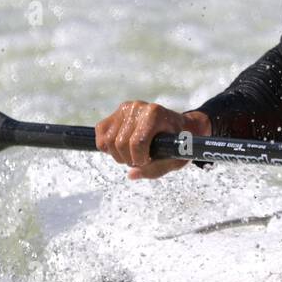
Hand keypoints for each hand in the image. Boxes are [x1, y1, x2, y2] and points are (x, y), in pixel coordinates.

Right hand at [95, 102, 210, 179]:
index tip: (148, 161)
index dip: (139, 158)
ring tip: (132, 154)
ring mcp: (125, 108)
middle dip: (128, 159)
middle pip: (120, 143)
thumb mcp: (174, 160)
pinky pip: (100, 131)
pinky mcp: (116, 112)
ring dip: (118, 154)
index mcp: (155, 114)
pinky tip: (120, 147)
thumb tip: (132, 174)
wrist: (181, 127)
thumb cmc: (179, 143)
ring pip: (108, 140)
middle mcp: (138, 107)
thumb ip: (155, 169)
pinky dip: (106, 145)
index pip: (137, 142)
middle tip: (140, 159)